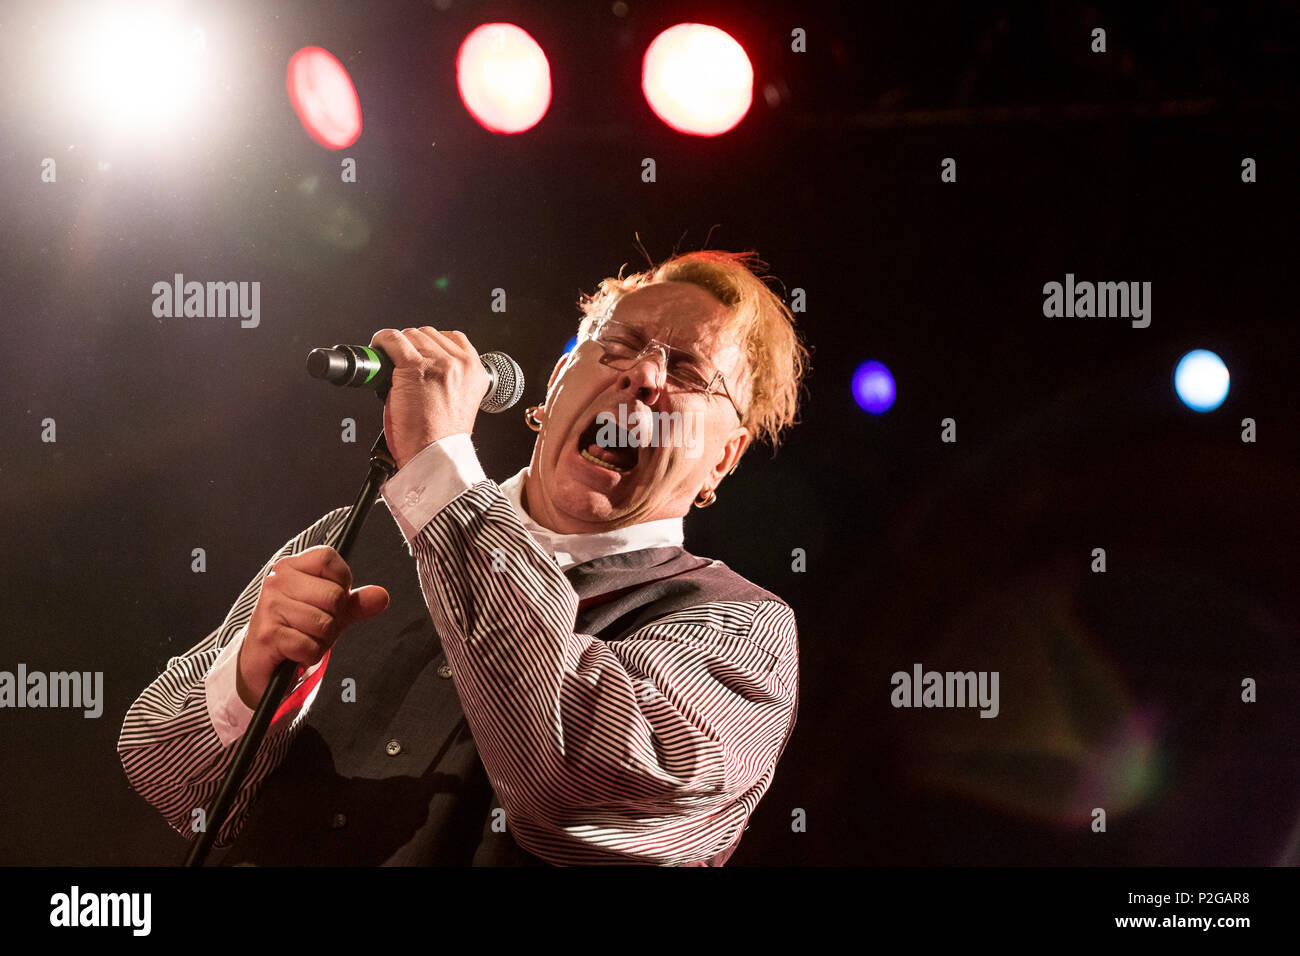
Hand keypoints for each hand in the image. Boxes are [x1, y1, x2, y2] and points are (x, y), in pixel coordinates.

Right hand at [236, 546, 389, 708]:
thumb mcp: (330, 612)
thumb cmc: (296, 629)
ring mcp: (269, 607)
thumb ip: (356, 603)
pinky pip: (310, 647)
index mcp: (290, 567)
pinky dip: (309, 656)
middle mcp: (276, 581)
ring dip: (321, 641)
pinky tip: (295, 653)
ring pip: (324, 624)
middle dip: (333, 619)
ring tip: (303, 639)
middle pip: (334, 595)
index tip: (330, 599)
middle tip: (313, 627)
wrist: (260, 661)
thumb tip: (382, 596)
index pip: (328, 557)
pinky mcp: (268, 634)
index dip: (341, 581)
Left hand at [369, 327, 489, 469]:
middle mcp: (460, 364)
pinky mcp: (414, 368)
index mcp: (475, 372)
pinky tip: (378, 352)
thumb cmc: (442, 437)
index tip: (419, 353)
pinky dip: (381, 342)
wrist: (435, 456)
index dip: (430, 345)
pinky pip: (393, 340)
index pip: (452, 338)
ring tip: (391, 364)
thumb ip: (451, 378)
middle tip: (401, 364)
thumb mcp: (460, 401)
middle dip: (412, 346)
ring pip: (411, 334)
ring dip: (397, 346)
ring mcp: (438, 364)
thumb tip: (424, 362)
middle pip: (428, 334)